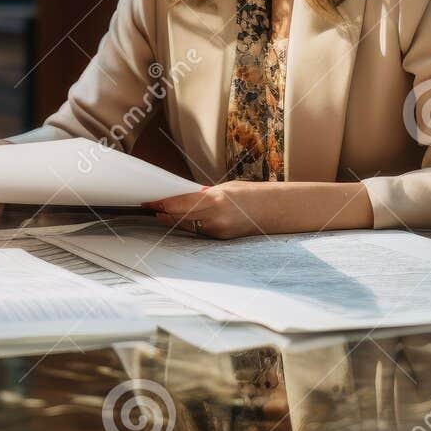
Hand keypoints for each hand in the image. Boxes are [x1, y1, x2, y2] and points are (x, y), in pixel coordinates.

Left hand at [144, 181, 372, 237]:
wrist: (283, 212)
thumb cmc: (257, 195)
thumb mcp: (229, 189)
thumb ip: (206, 195)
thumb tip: (184, 197)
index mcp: (217, 201)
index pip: (180, 204)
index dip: (162, 204)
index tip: (147, 202)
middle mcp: (217, 219)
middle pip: (179, 218)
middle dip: (163, 214)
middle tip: (147, 209)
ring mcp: (220, 233)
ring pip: (189, 227)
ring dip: (175, 221)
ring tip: (160, 215)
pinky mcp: (225, 241)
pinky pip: (202, 233)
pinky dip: (191, 226)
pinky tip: (182, 222)